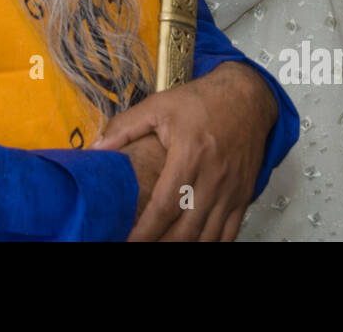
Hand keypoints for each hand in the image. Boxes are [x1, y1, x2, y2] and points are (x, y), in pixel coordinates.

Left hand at [93, 62, 273, 240]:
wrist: (246, 95)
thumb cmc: (203, 100)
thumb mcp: (159, 105)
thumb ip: (125, 127)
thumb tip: (96, 148)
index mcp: (190, 153)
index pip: (165, 206)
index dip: (145, 231)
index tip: (127, 240)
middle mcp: (214, 175)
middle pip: (186, 229)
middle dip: (160, 245)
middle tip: (140, 248)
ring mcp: (232, 188)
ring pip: (208, 236)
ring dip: (184, 247)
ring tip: (161, 247)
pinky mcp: (244, 194)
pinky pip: (230, 232)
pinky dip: (212, 244)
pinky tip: (194, 245)